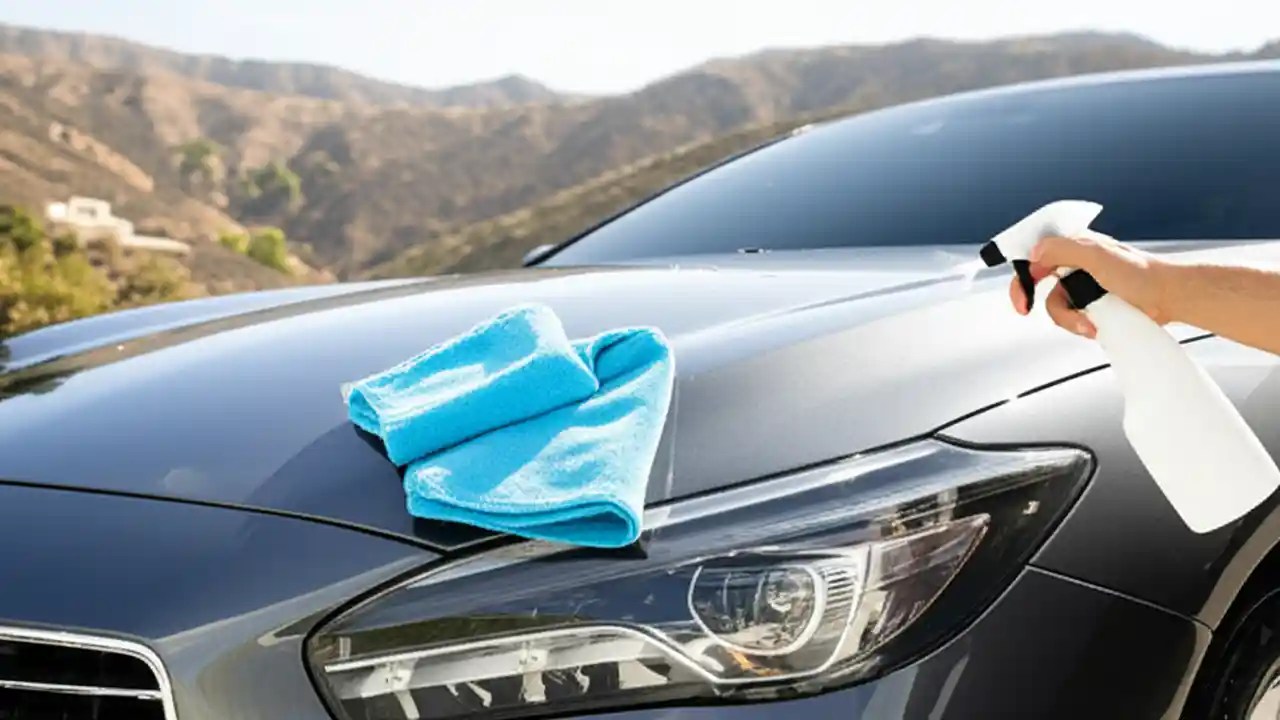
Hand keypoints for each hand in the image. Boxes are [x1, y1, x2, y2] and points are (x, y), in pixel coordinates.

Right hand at [1009, 231, 1174, 338]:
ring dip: (1068, 318)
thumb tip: (1035, 254)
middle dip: (1035, 299)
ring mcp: (1082, 286)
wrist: (1169, 297)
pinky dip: (1079, 325)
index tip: (1021, 288)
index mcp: (1074, 246)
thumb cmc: (1142, 274)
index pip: (1035, 253)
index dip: (1022, 270)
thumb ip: (1063, 249)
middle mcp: (1075, 264)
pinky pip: (1071, 318)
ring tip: (1089, 321)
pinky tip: (1096, 324)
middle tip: (1025, 309)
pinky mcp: (1091, 305)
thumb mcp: (1097, 255)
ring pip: (1055, 305)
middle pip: (1037, 283)